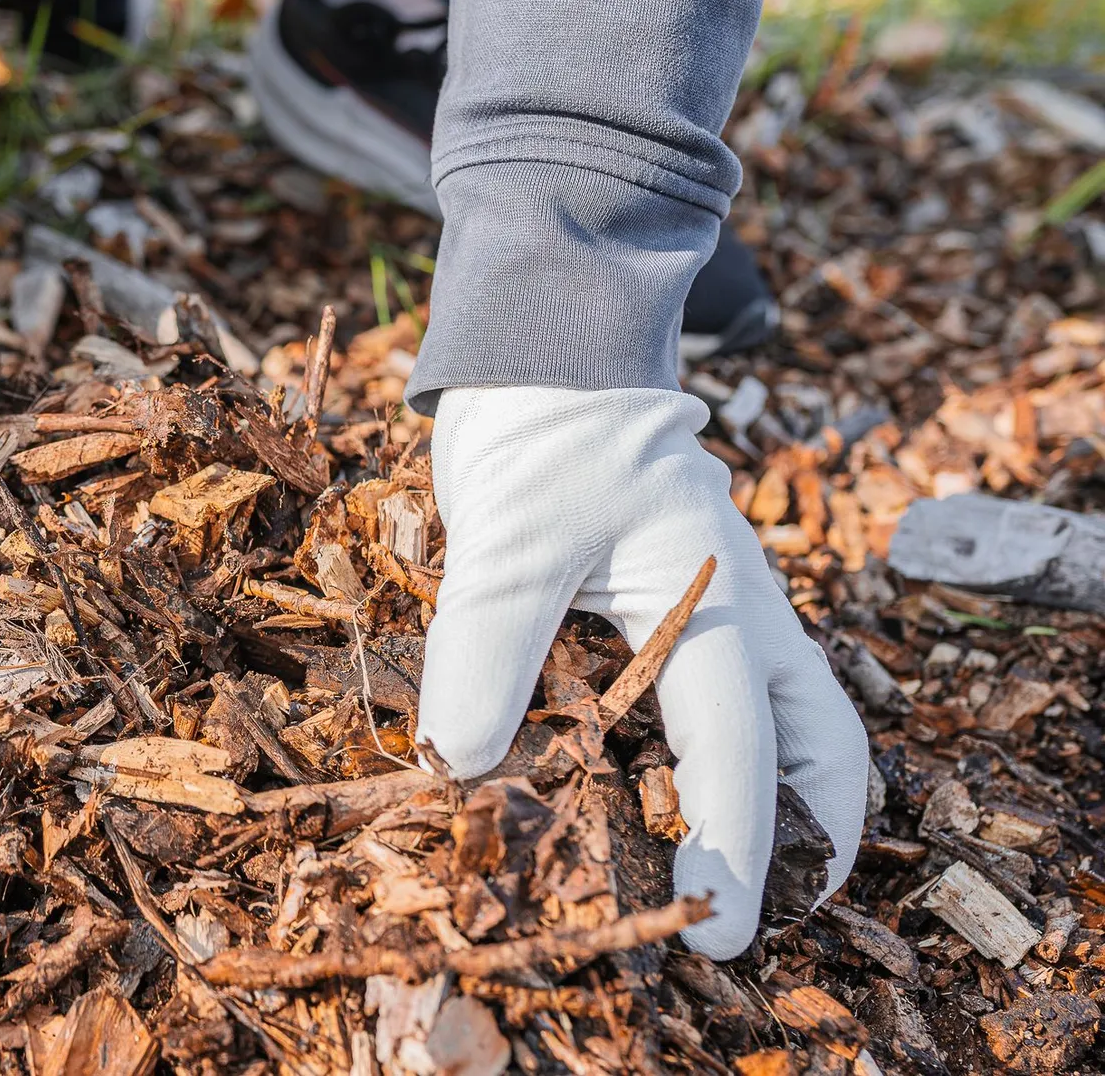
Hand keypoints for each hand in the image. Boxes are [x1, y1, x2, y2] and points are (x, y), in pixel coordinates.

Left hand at [417, 385, 867, 958]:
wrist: (544, 352)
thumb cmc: (537, 434)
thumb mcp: (505, 540)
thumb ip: (487, 648)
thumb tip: (461, 766)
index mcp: (716, 598)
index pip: (739, 743)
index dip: (733, 843)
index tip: (716, 928)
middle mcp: (740, 611)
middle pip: (820, 741)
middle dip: (810, 836)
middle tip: (766, 916)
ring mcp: (721, 605)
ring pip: (792, 717)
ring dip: (782, 799)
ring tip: (737, 874)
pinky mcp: (681, 604)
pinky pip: (729, 692)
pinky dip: (723, 753)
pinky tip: (663, 792)